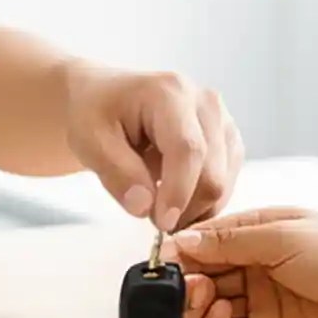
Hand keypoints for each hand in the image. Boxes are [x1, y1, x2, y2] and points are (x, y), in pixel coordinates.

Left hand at [64, 66, 243, 230]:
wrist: (104, 100)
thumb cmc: (95, 115)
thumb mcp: (90, 141)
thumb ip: (117, 173)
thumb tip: (145, 207)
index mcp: (169, 92)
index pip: (186, 149)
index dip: (178, 191)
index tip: (163, 224)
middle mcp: (205, 101)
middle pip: (212, 169)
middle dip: (186, 206)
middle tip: (154, 223)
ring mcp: (221, 119)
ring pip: (224, 179)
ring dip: (196, 206)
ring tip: (158, 209)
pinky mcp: (227, 138)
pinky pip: (226, 179)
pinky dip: (204, 200)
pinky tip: (174, 199)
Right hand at [164, 208, 317, 317]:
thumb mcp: (282, 235)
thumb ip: (228, 241)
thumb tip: (184, 241)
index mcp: (259, 232)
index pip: (206, 239)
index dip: (184, 249)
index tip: (167, 257)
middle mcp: (254, 266)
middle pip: (201, 272)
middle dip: (186, 277)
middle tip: (184, 282)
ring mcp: (257, 300)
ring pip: (205, 304)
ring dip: (195, 302)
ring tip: (202, 298)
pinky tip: (222, 315)